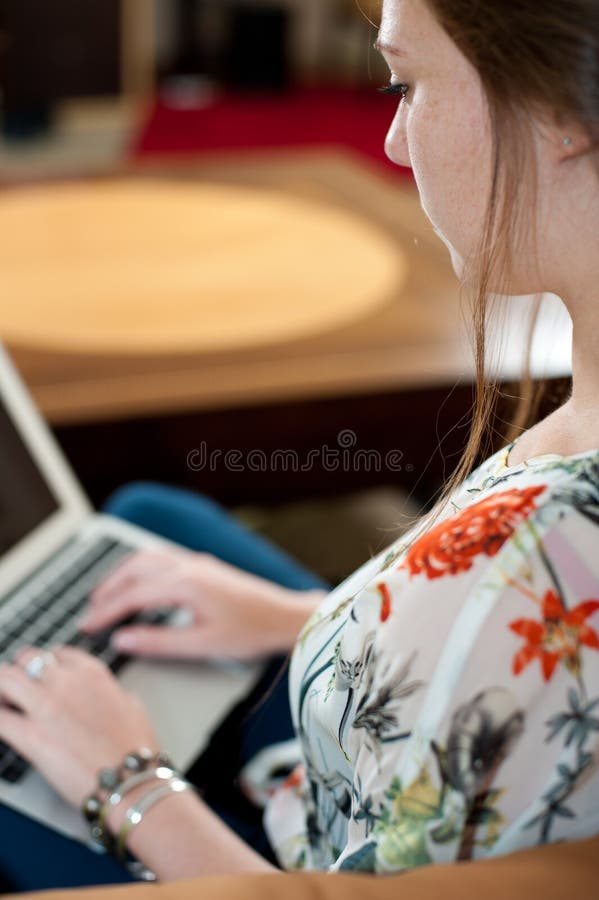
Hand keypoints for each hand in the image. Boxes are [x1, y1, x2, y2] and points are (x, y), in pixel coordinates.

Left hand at [0, 646, 158, 807]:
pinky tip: (0, 726)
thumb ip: (112, 694)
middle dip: (19, 673)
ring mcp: (45, 705)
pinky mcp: (30, 736)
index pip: (57, 653)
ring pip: (4, 679)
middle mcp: (66, 682)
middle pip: (26, 659)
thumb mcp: (132, 707)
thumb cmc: (135, 749)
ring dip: (1, 691)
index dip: (46, 665)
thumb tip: (109, 696)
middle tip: (16, 691)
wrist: (129, 780)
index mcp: (92, 673)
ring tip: (3, 705)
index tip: (42, 676)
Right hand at [80, 547, 325, 661]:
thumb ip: (159, 642)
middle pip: (135, 569)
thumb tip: (123, 639)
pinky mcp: (204, 566)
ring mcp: (197, 563)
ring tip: (107, 594)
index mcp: (186, 584)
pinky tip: (139, 583)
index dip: (106, 611)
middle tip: (91, 611)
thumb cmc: (251, 631)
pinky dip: (141, 569)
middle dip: (108, 588)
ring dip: (123, 574)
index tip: (88, 626)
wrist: (286, 616)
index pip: (133, 595)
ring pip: (148, 558)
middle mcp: (189, 566)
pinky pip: (162, 558)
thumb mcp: (202, 645)